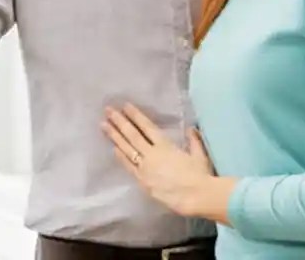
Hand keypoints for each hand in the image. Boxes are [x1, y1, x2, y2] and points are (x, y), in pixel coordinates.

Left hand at [102, 104, 232, 221]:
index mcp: (165, 146)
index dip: (135, 115)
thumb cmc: (200, 176)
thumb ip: (194, 141)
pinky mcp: (142, 181)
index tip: (125, 106)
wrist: (195, 198)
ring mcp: (145, 168)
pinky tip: (113, 149)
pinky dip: (120, 156)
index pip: (147, 127)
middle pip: (132, 135)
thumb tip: (191, 129)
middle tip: (108, 111)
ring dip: (114, 136)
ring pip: (126, 149)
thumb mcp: (199, 156)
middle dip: (119, 121)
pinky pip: (128, 166)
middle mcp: (152, 154)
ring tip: (103, 125)